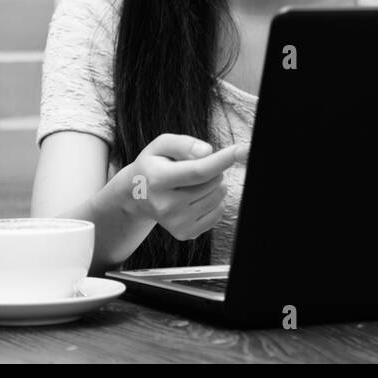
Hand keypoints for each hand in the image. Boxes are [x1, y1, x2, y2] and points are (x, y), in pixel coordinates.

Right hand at [120, 133, 248, 241]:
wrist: (136, 195)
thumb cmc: (152, 166)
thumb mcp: (161, 145)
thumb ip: (184, 144)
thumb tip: (208, 152)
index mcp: (158, 180)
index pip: (199, 171)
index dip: (223, 160)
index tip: (241, 150)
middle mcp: (166, 205)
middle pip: (213, 182)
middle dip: (213, 169)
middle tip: (194, 168)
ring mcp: (176, 222)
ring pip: (218, 196)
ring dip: (214, 184)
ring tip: (193, 182)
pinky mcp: (185, 233)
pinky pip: (218, 212)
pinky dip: (214, 201)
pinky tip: (196, 197)